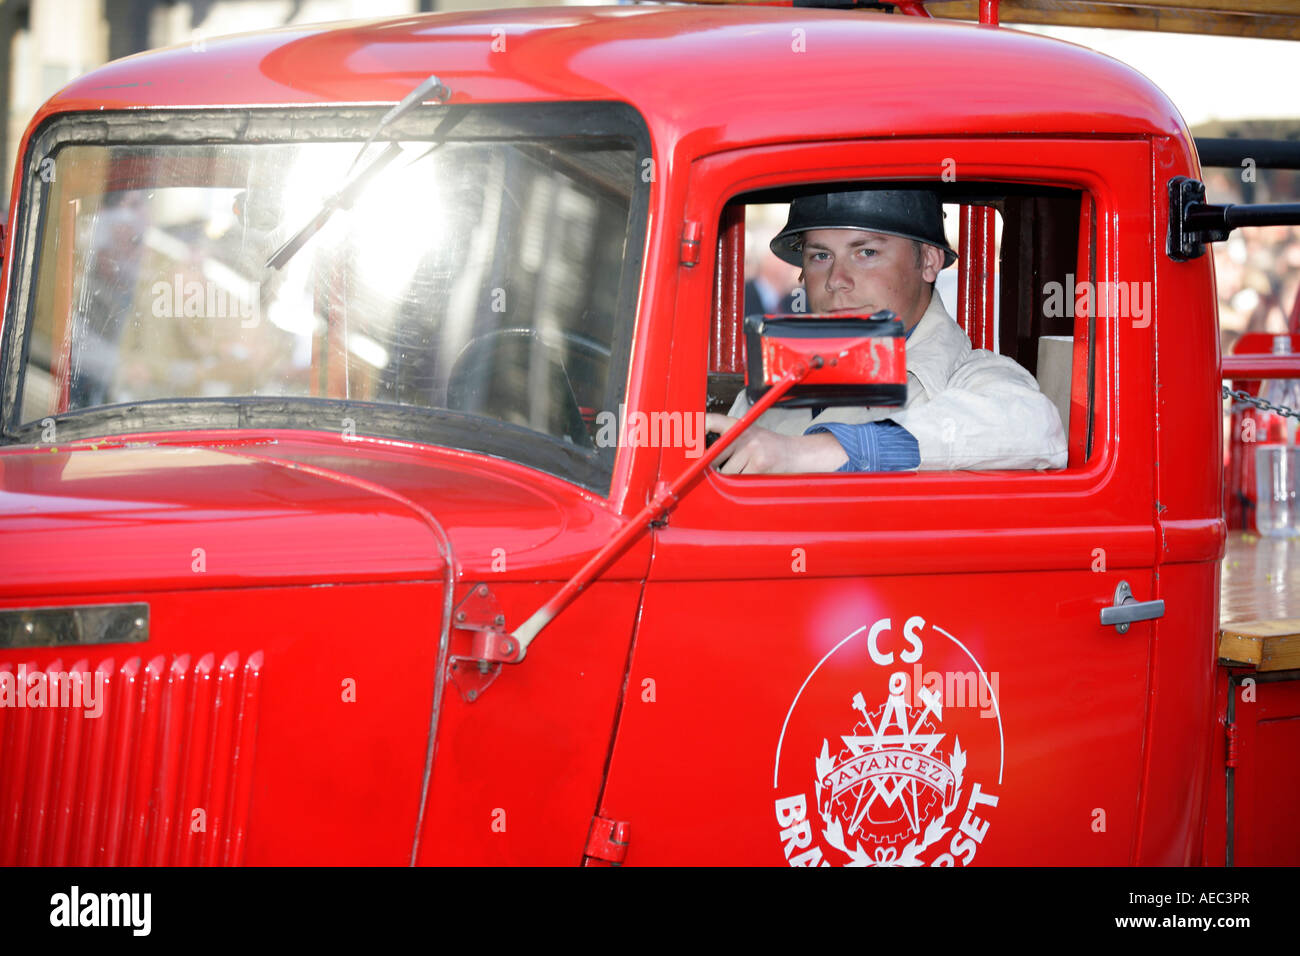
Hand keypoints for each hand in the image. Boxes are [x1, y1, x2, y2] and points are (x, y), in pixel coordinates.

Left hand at [705, 413, 848, 473]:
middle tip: (719, 465)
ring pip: (726, 472)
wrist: (792, 453)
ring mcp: (752, 450)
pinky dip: (741, 482)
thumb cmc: (765, 445)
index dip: (697, 427)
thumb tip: (696, 454)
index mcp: (737, 425)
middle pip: (714, 456)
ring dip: (730, 477)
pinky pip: (739, 480)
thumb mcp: (745, 433)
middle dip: (714, 465)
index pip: (711, 421)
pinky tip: (751, 474)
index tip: (687, 437)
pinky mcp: (759, 465)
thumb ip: (724, 439)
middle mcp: (744, 435)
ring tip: (743, 468)